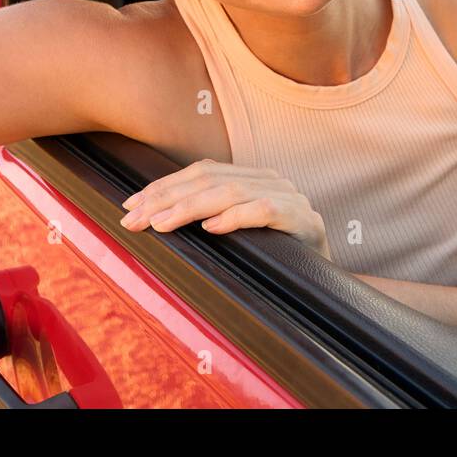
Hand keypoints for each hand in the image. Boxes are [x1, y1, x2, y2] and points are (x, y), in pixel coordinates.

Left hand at [120, 159, 330, 259]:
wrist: (326, 284)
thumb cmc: (273, 259)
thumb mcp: (238, 234)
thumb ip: (209, 216)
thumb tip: (154, 217)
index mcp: (253, 177)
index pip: (201, 172)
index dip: (163, 187)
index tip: (130, 206)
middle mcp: (270, 179)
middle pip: (210, 179)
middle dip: (166, 199)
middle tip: (134, 219)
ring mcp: (289, 197)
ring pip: (232, 192)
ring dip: (190, 207)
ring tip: (162, 224)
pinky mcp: (303, 221)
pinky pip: (265, 211)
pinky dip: (236, 217)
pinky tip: (211, 229)